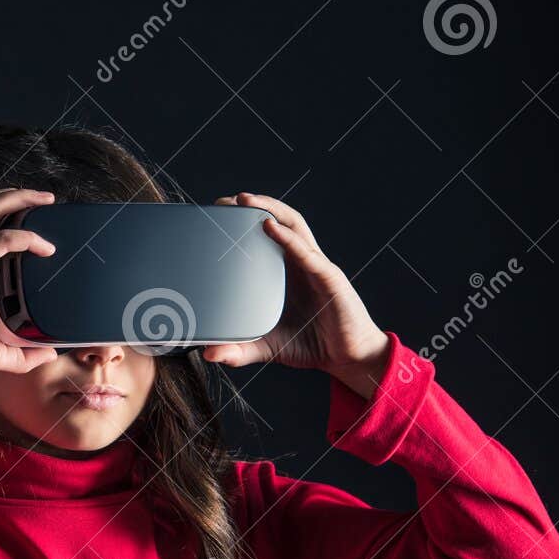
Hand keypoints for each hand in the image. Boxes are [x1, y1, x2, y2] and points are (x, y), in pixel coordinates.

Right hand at [0, 188, 59, 394]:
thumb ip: (22, 353)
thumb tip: (49, 353)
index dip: (1, 210)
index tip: (30, 215)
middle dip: (14, 194)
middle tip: (44, 198)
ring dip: (18, 199)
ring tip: (44, 200)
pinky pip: (0, 240)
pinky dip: (24, 238)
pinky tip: (44, 247)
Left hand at [201, 193, 390, 397]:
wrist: (349, 357)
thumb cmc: (312, 343)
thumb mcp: (267, 346)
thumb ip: (240, 349)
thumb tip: (210, 354)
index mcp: (286, 272)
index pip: (264, 236)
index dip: (243, 221)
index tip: (216, 214)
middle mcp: (300, 262)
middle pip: (278, 221)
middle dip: (252, 206)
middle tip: (223, 201)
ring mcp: (316, 266)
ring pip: (294, 226)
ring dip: (270, 209)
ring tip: (245, 200)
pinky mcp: (329, 278)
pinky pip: (307, 252)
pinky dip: (287, 237)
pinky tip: (270, 226)